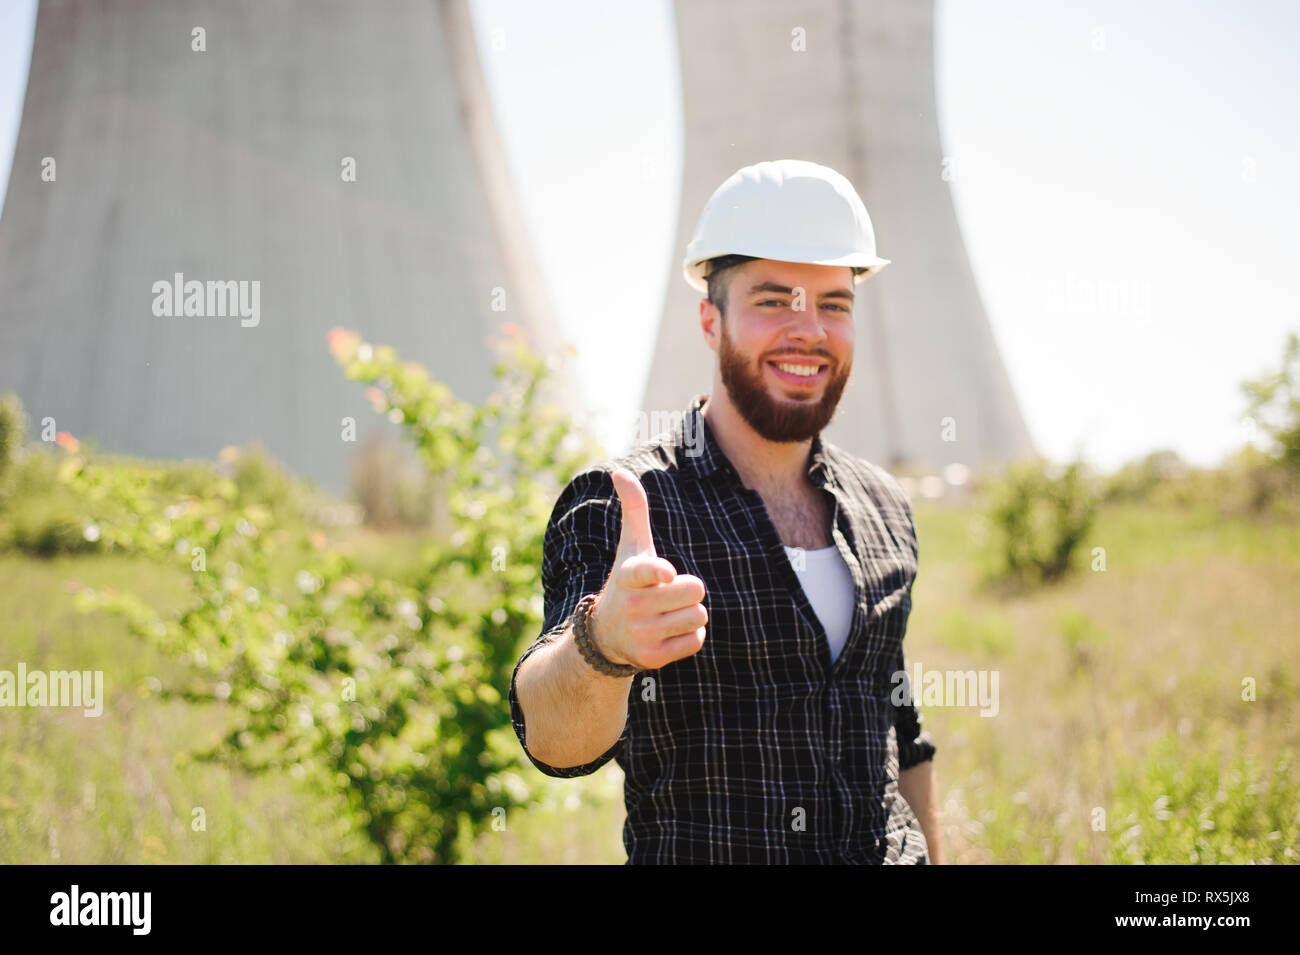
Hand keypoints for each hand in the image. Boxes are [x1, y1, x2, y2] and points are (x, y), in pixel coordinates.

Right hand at [587, 468, 707, 669]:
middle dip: (690, 590)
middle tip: (669, 593)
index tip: (666, 574)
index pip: (650, 572)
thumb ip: (633, 509)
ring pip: (698, 616)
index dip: (661, 572)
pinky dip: (690, 636)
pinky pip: (695, 641)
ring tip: (667, 613)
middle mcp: (632, 606)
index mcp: (628, 575)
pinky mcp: (653, 658)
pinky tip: (669, 631)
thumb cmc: (628, 582)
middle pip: (695, 591)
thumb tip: (619, 472)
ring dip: (690, 613)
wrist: (606, 635)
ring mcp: (642, 634)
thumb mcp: (630, 547)